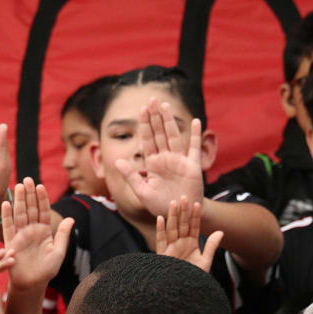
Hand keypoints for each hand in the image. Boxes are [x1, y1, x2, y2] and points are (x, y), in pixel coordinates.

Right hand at [1, 178, 73, 290]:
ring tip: (18, 186)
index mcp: (44, 231)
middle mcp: (31, 230)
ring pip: (19, 214)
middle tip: (27, 178)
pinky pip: (7, 227)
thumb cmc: (46, 271)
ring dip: (19, 200)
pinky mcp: (10, 242)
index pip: (43, 211)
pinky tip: (5, 204)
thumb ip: (62, 235)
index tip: (40, 185)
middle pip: (30, 208)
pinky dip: (6, 216)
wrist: (32, 284)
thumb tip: (71, 218)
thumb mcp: (58, 252)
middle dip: (29, 194)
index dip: (42, 198)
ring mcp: (20, 235)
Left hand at [114, 99, 204, 218]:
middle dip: (155, 117)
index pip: (147, 139)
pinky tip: (195, 121)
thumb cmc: (159, 205)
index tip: (142, 109)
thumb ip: (131, 176)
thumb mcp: (142, 192)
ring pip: (173, 136)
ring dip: (169, 121)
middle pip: (159, 133)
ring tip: (165, 106)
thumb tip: (117, 160)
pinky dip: (195, 135)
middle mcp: (165, 158)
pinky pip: (194, 148)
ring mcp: (179, 160)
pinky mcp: (192, 166)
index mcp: (152, 163)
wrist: (178, 214)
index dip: (145, 124)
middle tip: (152, 99)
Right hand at [155, 196, 223, 271]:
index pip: (193, 226)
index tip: (196, 204)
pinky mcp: (163, 255)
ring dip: (172, 216)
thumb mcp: (205, 262)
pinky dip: (160, 230)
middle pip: (182, 224)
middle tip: (184, 197)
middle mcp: (180, 244)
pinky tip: (160, 218)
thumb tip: (220, 232)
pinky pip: (160, 240)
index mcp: (191, 244)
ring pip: (171, 229)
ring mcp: (171, 248)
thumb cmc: (194, 278)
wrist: (183, 292)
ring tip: (173, 203)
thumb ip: (211, 246)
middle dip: (183, 211)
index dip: (195, 216)